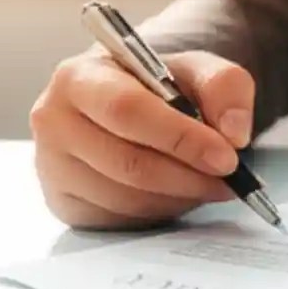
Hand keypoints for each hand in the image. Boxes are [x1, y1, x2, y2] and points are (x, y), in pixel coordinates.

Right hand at [30, 50, 255, 228]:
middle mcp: (54, 122)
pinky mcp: (64, 204)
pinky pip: (121, 218)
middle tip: (231, 179)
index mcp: (79, 77)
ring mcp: (53, 167)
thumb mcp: (197, 70)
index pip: (127, 110)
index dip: (181, 138)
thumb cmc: (158, 86)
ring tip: (208, 181)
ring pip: (128, 198)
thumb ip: (225, 86)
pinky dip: (160, 210)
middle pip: (128, 163)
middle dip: (189, 176)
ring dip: (180, 196)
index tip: (227, 157)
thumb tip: (234, 133)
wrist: (129, 106)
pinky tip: (177, 191)